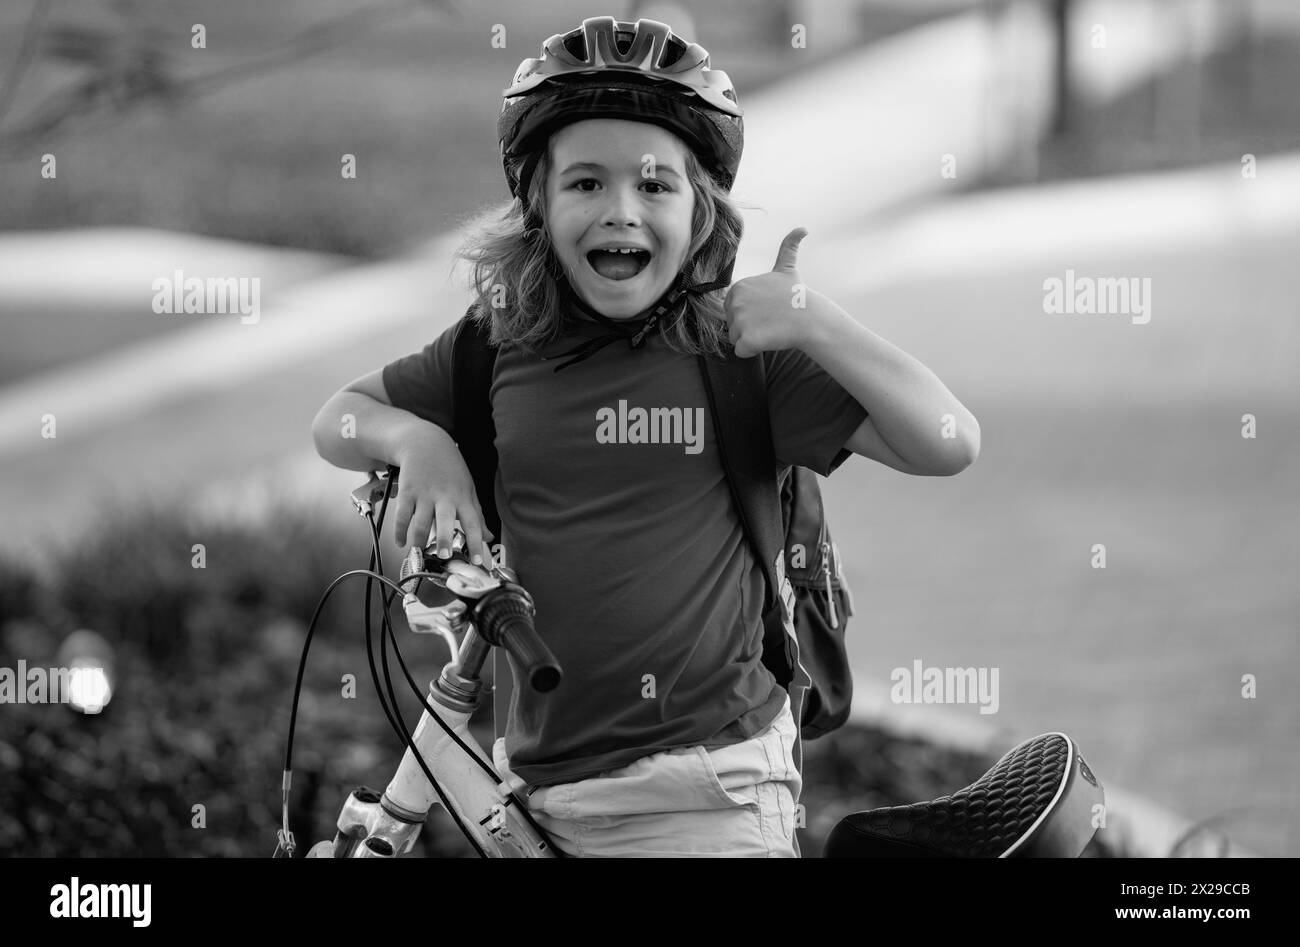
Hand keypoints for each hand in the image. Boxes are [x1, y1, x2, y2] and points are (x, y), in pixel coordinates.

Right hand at [391, 428, 494, 566]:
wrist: (425, 443)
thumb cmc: (450, 467)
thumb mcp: (469, 488)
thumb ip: (477, 514)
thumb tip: (488, 536)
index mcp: (463, 497)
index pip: (473, 523)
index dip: (476, 543)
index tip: (477, 561)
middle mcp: (444, 497)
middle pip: (445, 521)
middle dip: (445, 540)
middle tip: (445, 556)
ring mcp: (424, 495)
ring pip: (420, 522)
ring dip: (418, 541)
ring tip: (419, 552)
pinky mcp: (407, 493)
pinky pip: (402, 516)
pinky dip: (399, 532)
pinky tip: (401, 542)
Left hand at [721, 228, 811, 357]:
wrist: (811, 318)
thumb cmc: (798, 296)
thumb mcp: (787, 268)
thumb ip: (788, 247)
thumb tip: (803, 229)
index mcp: (738, 287)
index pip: (733, 309)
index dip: (751, 313)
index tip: (768, 309)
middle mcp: (735, 301)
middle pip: (733, 324)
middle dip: (750, 326)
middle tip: (771, 320)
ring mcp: (739, 320)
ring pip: (737, 339)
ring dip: (752, 339)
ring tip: (772, 329)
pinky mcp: (746, 339)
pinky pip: (741, 351)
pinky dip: (753, 350)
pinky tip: (769, 339)